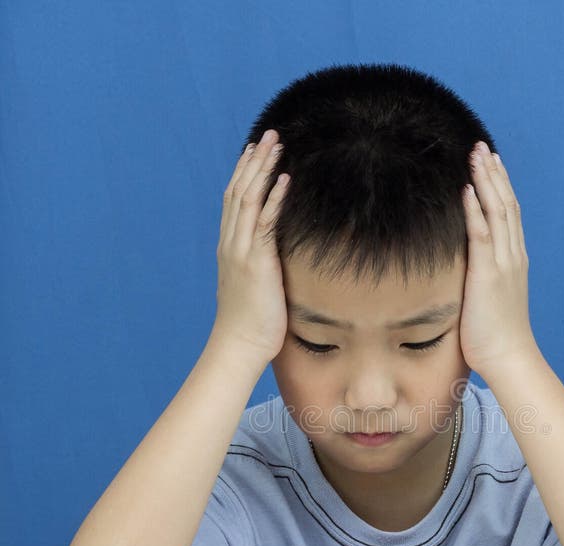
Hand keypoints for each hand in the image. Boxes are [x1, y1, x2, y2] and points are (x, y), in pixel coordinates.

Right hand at [212, 129, 290, 362]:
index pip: (234, 201)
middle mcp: (231, 243)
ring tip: (277, 145)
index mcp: (230, 247)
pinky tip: (285, 179)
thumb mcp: (253, 286)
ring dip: (264, 170)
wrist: (240, 344)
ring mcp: (241, 251)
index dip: (243, 173)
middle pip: (239, 191)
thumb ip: (259, 266)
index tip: (254, 151)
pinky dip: (274, 198)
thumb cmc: (251, 323)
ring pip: (249, 199)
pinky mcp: (256, 262)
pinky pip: (265, 222)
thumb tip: (272, 261)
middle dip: (254, 161)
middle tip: (268, 135)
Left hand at [459, 142, 538, 378]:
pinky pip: (481, 234)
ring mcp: (503, 263)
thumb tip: (467, 273)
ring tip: (476, 155)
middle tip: (483, 147)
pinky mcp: (487, 274)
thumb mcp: (492, 300)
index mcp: (514, 261)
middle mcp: (513, 256)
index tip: (491, 164)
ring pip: (497, 211)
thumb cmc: (496, 336)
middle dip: (494, 174)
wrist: (509, 357)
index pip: (509, 215)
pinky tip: (466, 188)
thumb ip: (483, 279)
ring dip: (486, 181)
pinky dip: (474, 209)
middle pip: (506, 205)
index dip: (501, 187)